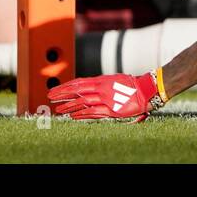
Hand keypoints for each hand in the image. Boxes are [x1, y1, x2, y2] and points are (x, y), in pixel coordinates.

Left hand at [48, 71, 165, 121]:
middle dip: (62, 94)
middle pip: (77, 91)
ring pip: (82, 102)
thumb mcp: (115, 81)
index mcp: (102, 80)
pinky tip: (72, 116)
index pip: (79, 82)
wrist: (147, 90)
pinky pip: (92, 112)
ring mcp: (105, 99)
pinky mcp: (110, 110)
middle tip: (49, 96)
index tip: (55, 89)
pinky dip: (81, 114)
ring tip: (57, 109)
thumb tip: (94, 87)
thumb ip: (104, 85)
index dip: (66, 86)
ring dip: (68, 106)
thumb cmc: (133, 85)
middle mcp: (101, 88)